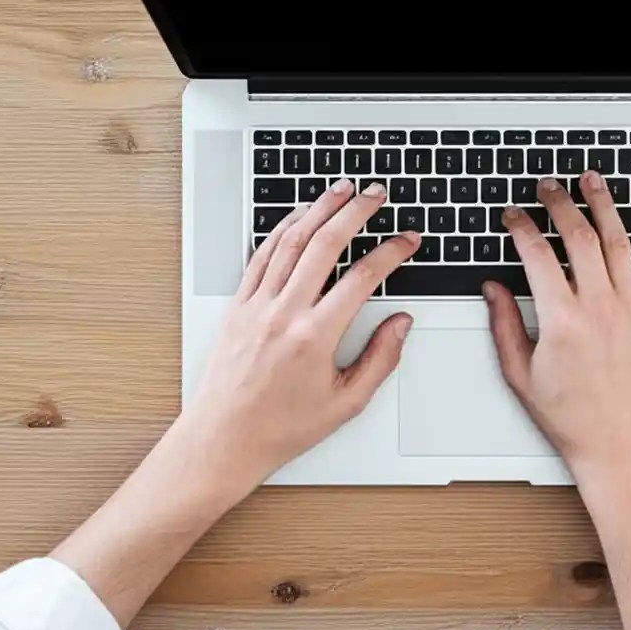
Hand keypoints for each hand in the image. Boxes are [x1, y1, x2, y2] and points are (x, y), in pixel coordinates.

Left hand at [184, 178, 420, 487]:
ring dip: (318, 209)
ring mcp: (256, 305)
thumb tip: (400, 324)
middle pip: (325, 244)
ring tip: (340, 190)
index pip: (362, 278)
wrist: (223, 439)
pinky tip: (298, 217)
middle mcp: (283, 313)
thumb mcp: (346, 403)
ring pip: (290, 241)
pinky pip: (261, 255)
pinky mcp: (238, 306)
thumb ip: (380, 359)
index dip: (391, 252)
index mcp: (315, 337)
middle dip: (356, 212)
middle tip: (376, 194)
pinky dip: (282, 229)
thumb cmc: (281, 427)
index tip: (407, 241)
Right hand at [483, 171, 630, 475]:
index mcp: (562, 322)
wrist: (621, 447)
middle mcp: (600, 308)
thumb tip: (493, 288)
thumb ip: (505, 326)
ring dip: (603, 204)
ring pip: (618, 241)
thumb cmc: (572, 419)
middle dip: (559, 204)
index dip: (521, 228)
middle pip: (578, 238)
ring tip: (590, 179)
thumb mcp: (521, 376)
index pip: (537, 256)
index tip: (514, 216)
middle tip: (547, 187)